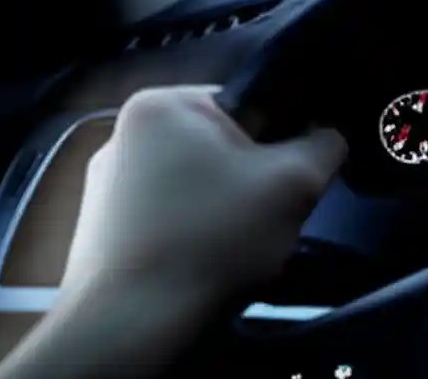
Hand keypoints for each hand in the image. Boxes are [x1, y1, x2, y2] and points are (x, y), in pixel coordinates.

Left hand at [64, 85, 346, 307]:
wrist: (133, 323)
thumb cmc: (213, 237)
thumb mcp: (295, 183)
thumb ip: (325, 145)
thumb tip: (327, 136)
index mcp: (163, 104)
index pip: (250, 104)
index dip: (283, 141)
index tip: (290, 180)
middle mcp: (122, 132)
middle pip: (222, 147)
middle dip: (251, 180)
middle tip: (267, 216)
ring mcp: (104, 183)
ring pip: (196, 184)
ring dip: (223, 208)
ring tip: (233, 245)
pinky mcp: (100, 227)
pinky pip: (167, 215)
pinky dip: (191, 232)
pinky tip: (201, 260)